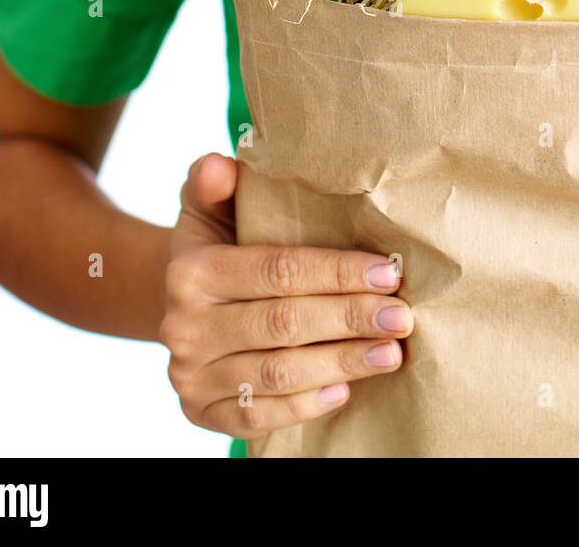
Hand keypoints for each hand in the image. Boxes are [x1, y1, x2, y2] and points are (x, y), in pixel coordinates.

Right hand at [160, 153, 412, 437]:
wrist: (176, 306)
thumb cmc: (216, 247)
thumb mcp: (208, 209)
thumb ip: (213, 183)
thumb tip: (222, 163)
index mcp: (192, 271)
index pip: (278, 270)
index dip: (337, 272)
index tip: (389, 272)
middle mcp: (185, 326)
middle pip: (284, 323)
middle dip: (350, 318)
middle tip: (402, 317)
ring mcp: (190, 376)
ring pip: (277, 373)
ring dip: (341, 364)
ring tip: (391, 353)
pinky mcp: (200, 413)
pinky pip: (256, 416)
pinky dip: (304, 405)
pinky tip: (345, 390)